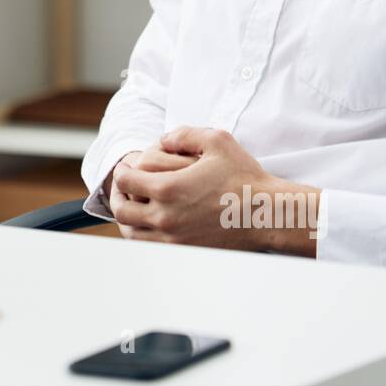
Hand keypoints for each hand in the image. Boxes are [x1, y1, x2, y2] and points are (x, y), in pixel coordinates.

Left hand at [110, 126, 317, 254]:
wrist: (267, 214)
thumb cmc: (244, 177)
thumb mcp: (217, 140)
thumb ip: (184, 134)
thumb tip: (163, 140)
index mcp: (168, 189)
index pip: (125, 181)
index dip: (121, 172)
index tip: (126, 169)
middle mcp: (166, 217)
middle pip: (122, 210)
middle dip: (118, 195)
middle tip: (122, 188)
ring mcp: (174, 239)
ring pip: (132, 234)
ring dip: (127, 219)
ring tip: (132, 207)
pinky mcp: (185, 252)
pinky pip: (150, 248)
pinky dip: (143, 236)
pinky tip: (150, 225)